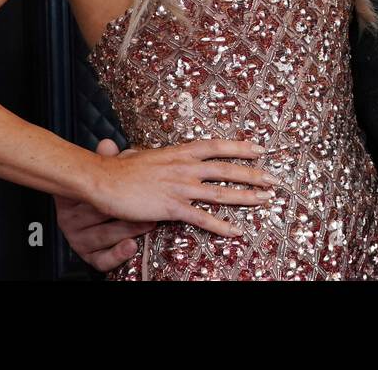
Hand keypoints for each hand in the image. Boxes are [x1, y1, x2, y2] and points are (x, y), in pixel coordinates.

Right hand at [55, 139, 152, 271]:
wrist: (83, 220)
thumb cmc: (95, 195)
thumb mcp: (101, 177)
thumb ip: (105, 161)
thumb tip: (107, 143)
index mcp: (72, 199)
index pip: (91, 194)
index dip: (111, 192)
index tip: (129, 188)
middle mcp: (72, 220)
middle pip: (101, 216)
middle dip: (128, 211)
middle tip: (152, 208)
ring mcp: (80, 239)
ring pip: (105, 236)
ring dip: (129, 229)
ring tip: (149, 223)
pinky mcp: (90, 256)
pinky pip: (102, 260)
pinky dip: (117, 254)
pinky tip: (132, 246)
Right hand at [58, 136, 278, 271]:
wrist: (103, 179)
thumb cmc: (122, 169)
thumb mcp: (148, 155)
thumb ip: (164, 157)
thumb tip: (165, 155)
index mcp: (180, 152)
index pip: (217, 146)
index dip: (240, 147)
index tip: (260, 148)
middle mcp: (185, 167)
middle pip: (228, 169)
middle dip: (254, 174)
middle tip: (275, 179)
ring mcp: (180, 187)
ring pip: (221, 192)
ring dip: (246, 197)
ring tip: (266, 200)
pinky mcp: (172, 208)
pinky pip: (202, 218)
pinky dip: (221, 226)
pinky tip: (236, 231)